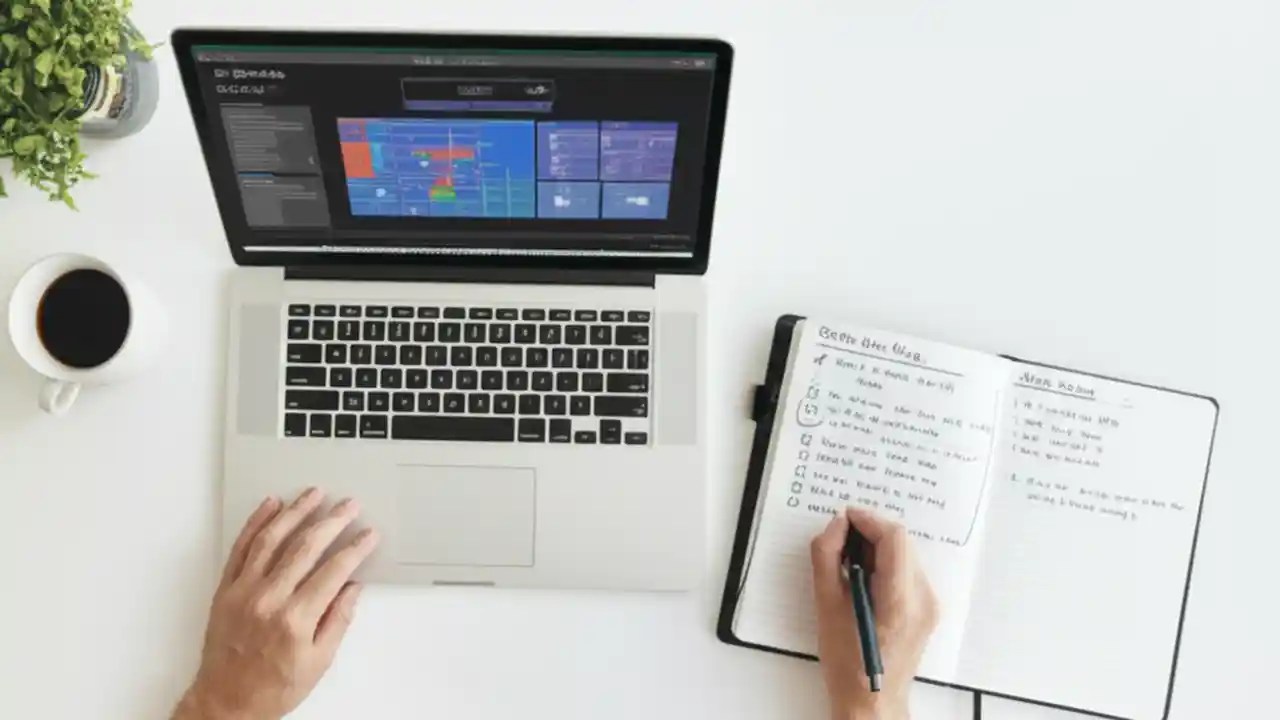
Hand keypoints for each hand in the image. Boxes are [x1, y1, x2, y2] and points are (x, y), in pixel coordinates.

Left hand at [173, 489, 379, 719]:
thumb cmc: (271, 688)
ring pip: (272, 539)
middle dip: (332, 522)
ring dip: (295, 512)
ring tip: (313, 494)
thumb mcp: (318, 663)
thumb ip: (337, 621)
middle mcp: (268, 600)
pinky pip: (241, 548)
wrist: (226, 703)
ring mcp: (244, 591)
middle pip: (305, 547)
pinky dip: (255, 524)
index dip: (354, 549)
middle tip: (348, 506)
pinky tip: (270, 506)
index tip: (368, 535)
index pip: (333, 571)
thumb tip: (351, 587)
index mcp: (296, 619)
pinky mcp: (225, 590)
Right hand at [811, 508, 938, 719]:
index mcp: (900, 599)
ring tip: (849, 563)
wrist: (872, 702)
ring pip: (905, 555)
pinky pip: (908, 572)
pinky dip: (886, 565)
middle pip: (902, 543)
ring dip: (878, 548)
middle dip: (870, 533)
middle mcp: (924, 598)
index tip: (844, 518)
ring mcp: (930, 605)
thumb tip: (837, 524)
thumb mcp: (825, 606)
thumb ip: (826, 557)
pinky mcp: (928, 610)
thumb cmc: (845, 661)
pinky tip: (865, 580)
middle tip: (841, 541)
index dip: (867, 519)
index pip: (894, 538)